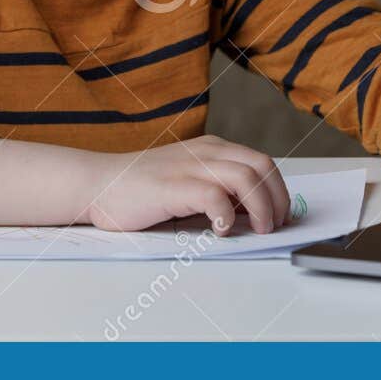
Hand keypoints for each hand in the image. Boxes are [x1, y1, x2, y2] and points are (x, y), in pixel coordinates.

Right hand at [77, 135, 292, 235]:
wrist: (98, 184)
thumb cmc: (142, 190)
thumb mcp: (189, 184)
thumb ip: (219, 192)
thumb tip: (254, 214)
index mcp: (213, 149)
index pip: (262, 162)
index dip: (279, 190)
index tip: (282, 215)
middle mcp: (206, 152)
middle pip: (262, 166)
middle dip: (277, 198)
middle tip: (275, 225)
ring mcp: (189, 167)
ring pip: (245, 177)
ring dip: (261, 207)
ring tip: (257, 229)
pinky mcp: (172, 186)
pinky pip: (213, 195)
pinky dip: (225, 214)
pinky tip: (221, 230)